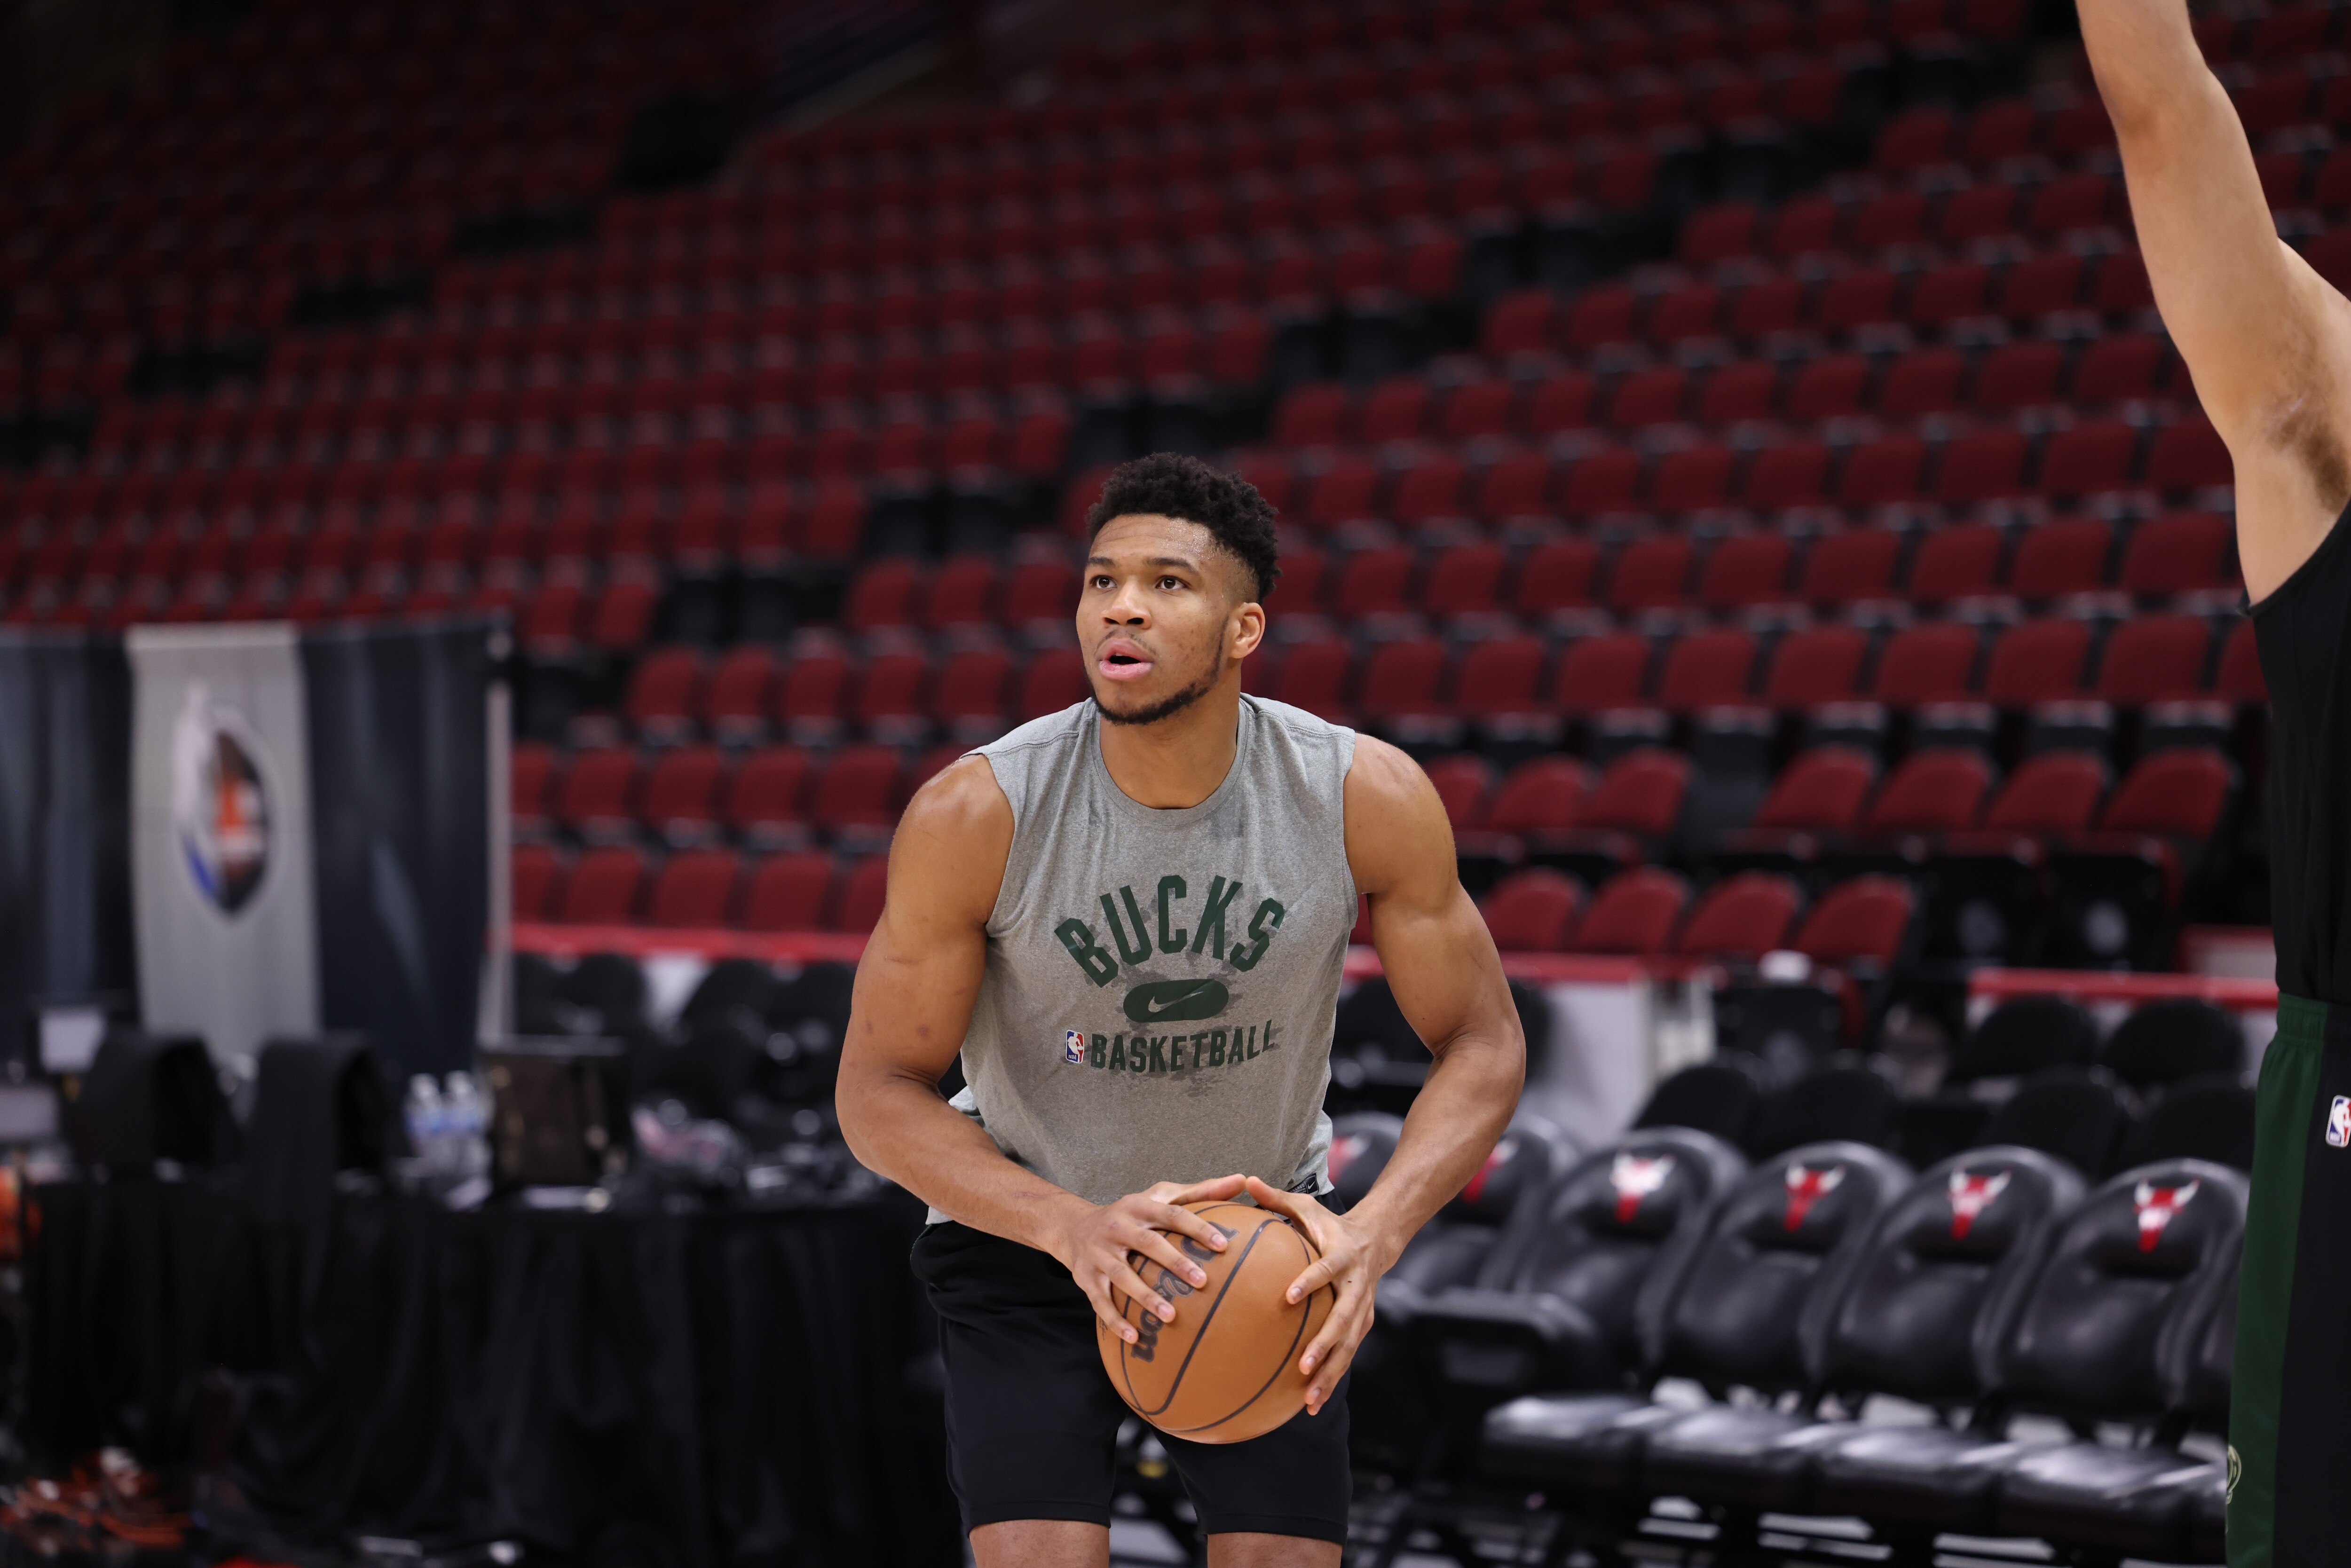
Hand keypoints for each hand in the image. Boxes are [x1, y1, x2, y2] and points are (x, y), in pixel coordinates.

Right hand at [1054, 1174, 1247, 1344]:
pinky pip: (1099, 1301)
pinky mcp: (1086, 1277)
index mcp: (1139, 1206)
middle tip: (1202, 1282)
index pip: (1171, 1214)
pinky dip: (1114, 1320)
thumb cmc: (1131, 1214)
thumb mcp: (1160, 1196)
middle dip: (1174, 1262)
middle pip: (1147, 1243)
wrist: (1073, 1227)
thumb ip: (1201, 1191)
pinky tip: (1134, 1338)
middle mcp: (1117, 1227)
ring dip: (1145, 1296)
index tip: (1222, 1245)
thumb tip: (1241, 1180)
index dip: (1196, 1228)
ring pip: (1122, 1275)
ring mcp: (1099, 1252)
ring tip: (1171, 1317)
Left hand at [1244, 1175, 1399, 1416]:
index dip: (1309, 1282)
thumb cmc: (1330, 1224)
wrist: (1377, 1238)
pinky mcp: (1362, 1325)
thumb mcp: (1306, 1206)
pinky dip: (1332, 1378)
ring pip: (1348, 1346)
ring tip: (1309, 1399)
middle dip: (1324, 1345)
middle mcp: (1356, 1286)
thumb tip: (1242, 1180)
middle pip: (1343, 1320)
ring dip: (1330, 1373)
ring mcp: (1362, 1309)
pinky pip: (1347, 1354)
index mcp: (1341, 1256)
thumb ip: (1275, 1198)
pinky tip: (1311, 1402)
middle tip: (1302, 1365)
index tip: (1288, 1296)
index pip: (1325, 1270)